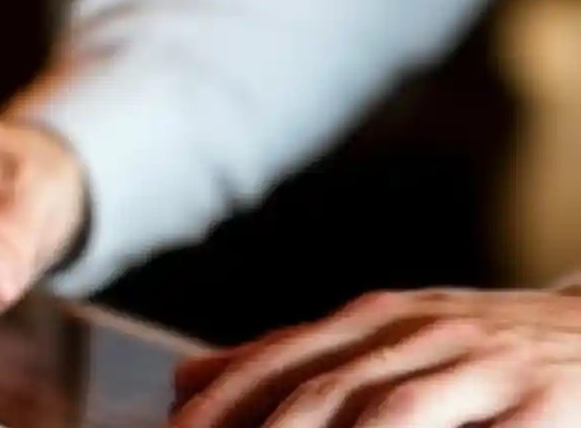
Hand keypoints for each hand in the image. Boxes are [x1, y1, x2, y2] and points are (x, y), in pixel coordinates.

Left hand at [169, 288, 580, 426]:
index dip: (220, 401)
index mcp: (374, 320)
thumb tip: (187, 376)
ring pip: (391, 413)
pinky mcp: (544, 404)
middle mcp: (420, 334)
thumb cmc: (481, 343)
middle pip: (323, 390)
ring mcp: (483, 366)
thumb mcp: (388, 335)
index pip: (278, 361)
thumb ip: (295, 355)